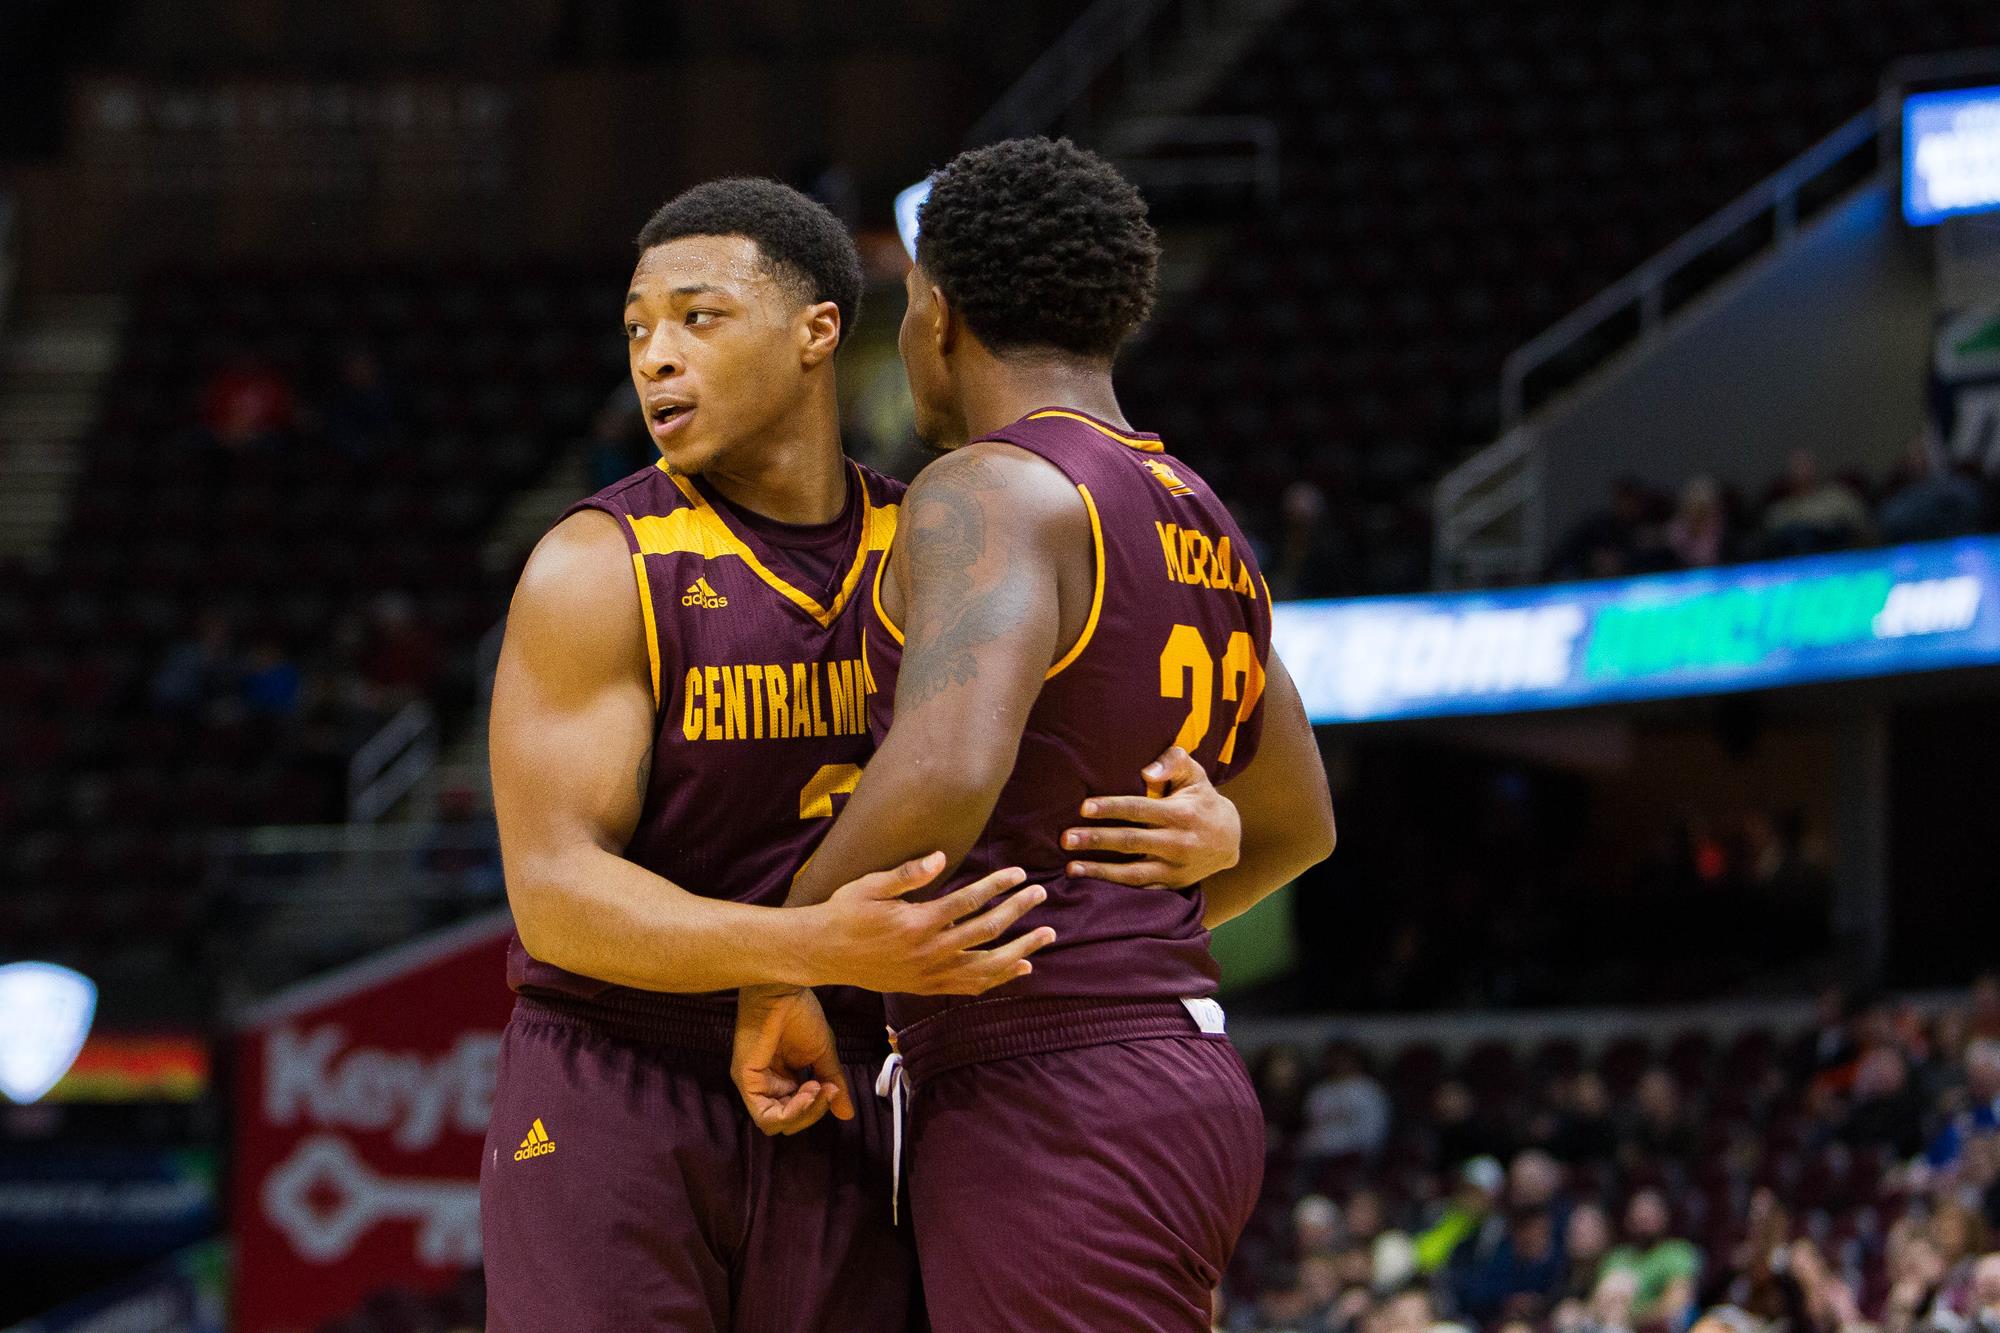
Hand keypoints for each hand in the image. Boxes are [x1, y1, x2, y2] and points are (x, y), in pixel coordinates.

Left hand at [732, 985, 850, 1135]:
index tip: (833, 1088)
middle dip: (814, 1111)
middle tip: (829, 1089)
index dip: (818, 1107)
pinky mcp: (746, 1081)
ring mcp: (754, 1084)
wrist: (784, 990)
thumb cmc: (801, 1013)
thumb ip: (832, 1083)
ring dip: (805, 1113)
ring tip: (818, 1088)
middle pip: (789, 1121)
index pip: (799, 1111)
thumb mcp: (823, 1055)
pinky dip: (791, 1112)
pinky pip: (766, 1116)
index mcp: (783, 1078)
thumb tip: (847, 1114)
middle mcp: (766, 1085)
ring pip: (777, 1123)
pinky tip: (808, 1092)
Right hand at [809, 852, 1055, 993]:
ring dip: (1021, 950)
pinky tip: (1021, 968)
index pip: (969, 902)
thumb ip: (907, 874)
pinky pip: (970, 986)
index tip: (1019, 873)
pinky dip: (999, 978)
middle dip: (1018, 911)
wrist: (822, 954)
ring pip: (987, 966)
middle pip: (986, 932)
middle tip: (1041, 894)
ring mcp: (928, 974)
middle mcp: (928, 952)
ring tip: (1047, 935)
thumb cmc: (845, 913)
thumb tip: (940, 858)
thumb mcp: (870, 885)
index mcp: (916, 922)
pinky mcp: (926, 987)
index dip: (998, 886)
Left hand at [1061, 746, 1240, 888]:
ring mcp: (1175, 868)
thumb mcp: (1195, 775)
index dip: (1110, 808)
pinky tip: (1092, 885)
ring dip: (1100, 871)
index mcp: (1180, 814)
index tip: (1083, 808)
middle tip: (1065, 839)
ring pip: (1133, 873)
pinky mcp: (1172, 885)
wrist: (1231, 839)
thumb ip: (1173, 761)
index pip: (1139, 810)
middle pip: (1130, 842)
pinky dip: (1116, 888)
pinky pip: (1141, 889)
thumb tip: (1147, 772)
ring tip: (1071, 868)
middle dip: (1096, 840)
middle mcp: (1178, 843)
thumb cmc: (1202, 800)